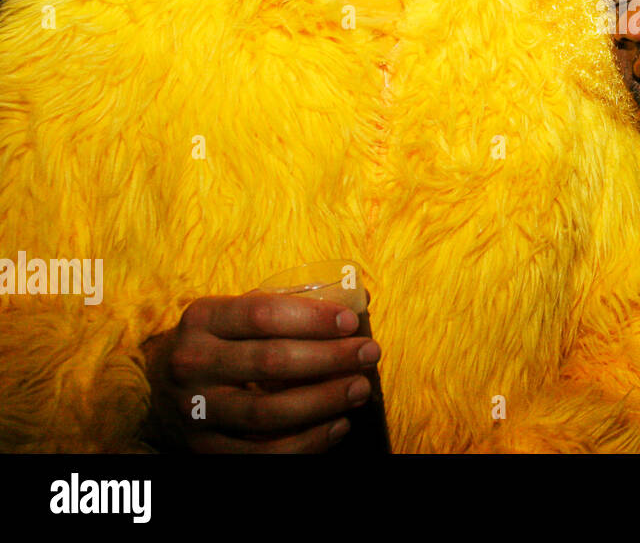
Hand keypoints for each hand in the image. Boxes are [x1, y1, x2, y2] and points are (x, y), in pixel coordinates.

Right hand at [142, 294, 379, 452]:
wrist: (157, 387)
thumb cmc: (217, 342)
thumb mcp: (235, 314)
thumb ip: (288, 306)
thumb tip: (359, 299)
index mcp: (202, 319)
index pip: (263, 314)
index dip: (313, 318)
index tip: (351, 323)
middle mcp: (192, 363)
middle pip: (271, 362)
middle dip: (330, 358)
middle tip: (369, 353)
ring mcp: (195, 411)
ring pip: (269, 412)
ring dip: (324, 401)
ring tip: (359, 389)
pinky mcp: (202, 450)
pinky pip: (262, 454)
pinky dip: (308, 443)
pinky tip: (338, 426)